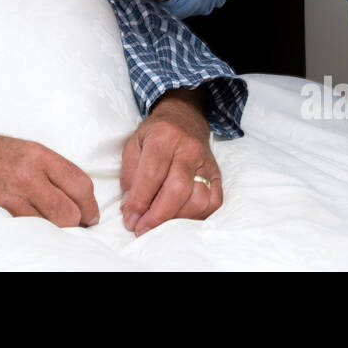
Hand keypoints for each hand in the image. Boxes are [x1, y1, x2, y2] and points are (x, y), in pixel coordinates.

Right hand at [0, 130, 98, 227]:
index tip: (91, 214)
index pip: (80, 184)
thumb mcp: (28, 150)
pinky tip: (35, 226)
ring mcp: (10, 197)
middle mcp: (27, 175)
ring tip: (54, 223)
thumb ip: (55, 171)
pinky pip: (28, 230)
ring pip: (50, 225)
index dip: (91, 205)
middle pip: (69, 212)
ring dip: (57, 228)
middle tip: (75, 222)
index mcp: (38, 155)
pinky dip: (36, 232)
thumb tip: (81, 198)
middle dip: (77, 221)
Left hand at [120, 89, 222, 235]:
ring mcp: (206, 163)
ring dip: (176, 220)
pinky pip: (213, 202)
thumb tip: (130, 210)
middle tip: (142, 230)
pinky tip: (180, 220)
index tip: (130, 219)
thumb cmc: (155, 134)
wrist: (184, 117)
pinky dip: (197, 217)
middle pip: (177, 190)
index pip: (152, 175)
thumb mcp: (134, 144)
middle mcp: (189, 149)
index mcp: (164, 137)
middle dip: (157, 216)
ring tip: (159, 226)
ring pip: (198, 200)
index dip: (140, 201)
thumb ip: (130, 177)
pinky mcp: (217, 174)